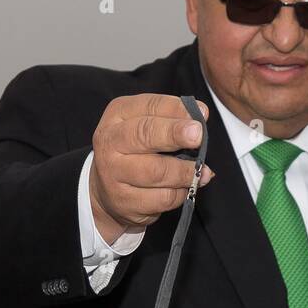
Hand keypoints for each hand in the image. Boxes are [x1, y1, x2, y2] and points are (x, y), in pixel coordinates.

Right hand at [89, 93, 214, 244]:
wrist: (105, 191)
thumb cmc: (134, 151)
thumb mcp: (145, 124)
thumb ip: (171, 117)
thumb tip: (202, 114)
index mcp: (118, 115)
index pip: (149, 106)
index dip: (177, 110)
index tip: (202, 114)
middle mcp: (110, 142)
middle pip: (144, 134)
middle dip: (174, 134)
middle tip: (198, 136)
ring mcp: (114, 174)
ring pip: (157, 171)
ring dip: (185, 172)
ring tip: (202, 172)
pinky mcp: (125, 202)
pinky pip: (162, 198)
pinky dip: (180, 193)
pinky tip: (185, 188)